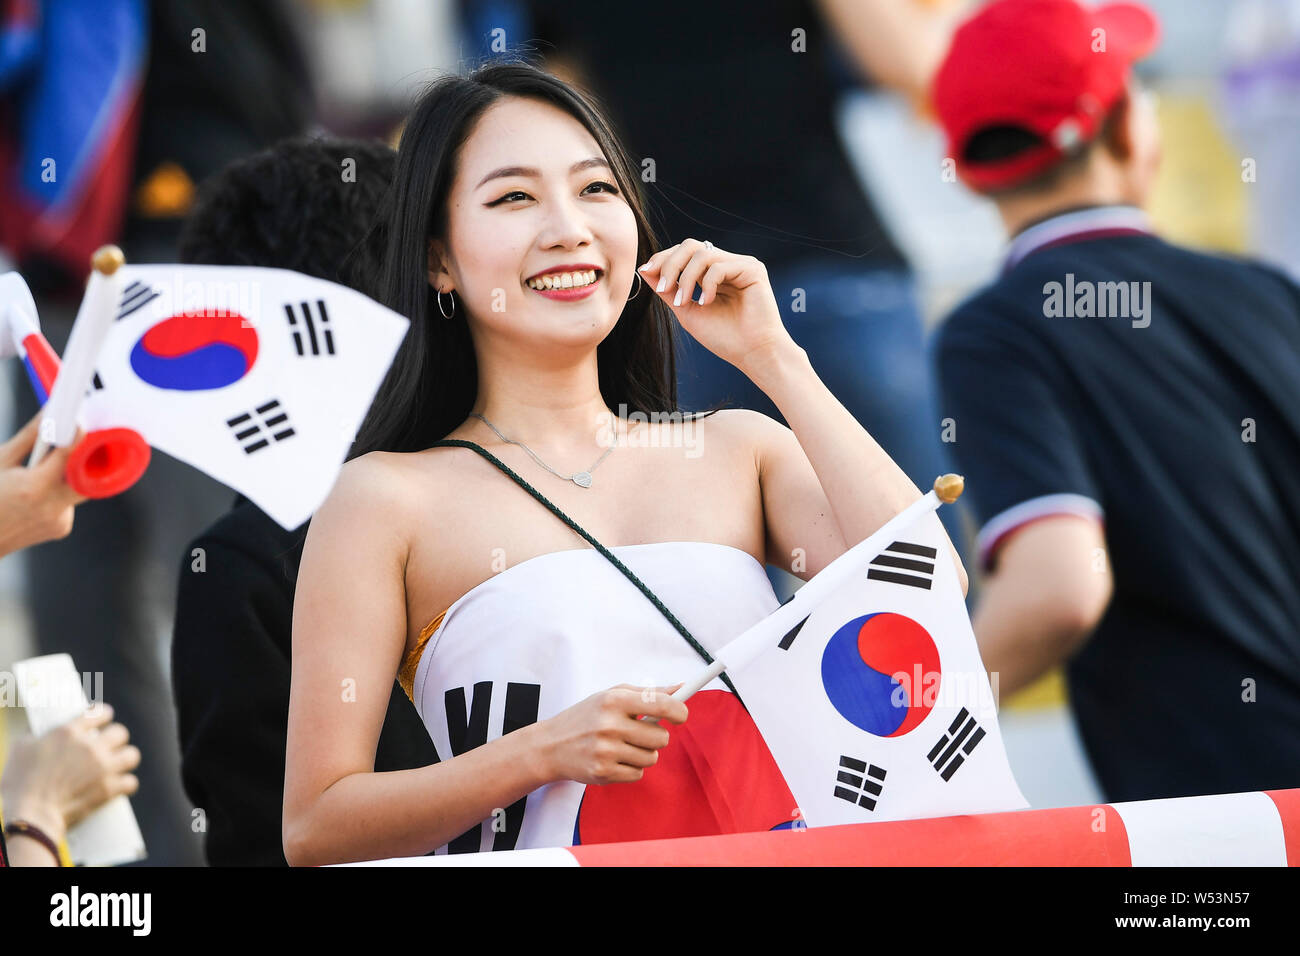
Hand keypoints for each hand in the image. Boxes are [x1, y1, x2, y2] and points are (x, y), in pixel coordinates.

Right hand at [0, 412, 88, 557]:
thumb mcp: (0, 462)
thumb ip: (29, 438)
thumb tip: (49, 413)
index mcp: (34, 488)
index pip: (68, 457)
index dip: (76, 437)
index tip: (79, 424)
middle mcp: (52, 507)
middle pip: (86, 475)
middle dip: (80, 459)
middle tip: (67, 446)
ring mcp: (59, 521)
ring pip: (77, 489)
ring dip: (64, 477)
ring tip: (35, 476)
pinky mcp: (62, 529)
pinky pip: (69, 503)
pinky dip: (57, 494)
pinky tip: (34, 496)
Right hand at [0, 703, 140, 842]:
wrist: (30, 815)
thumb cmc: (19, 784)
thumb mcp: (20, 748)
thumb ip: (34, 734)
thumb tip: (39, 730)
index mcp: (69, 732)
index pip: (100, 713)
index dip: (103, 715)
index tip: (103, 719)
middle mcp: (90, 746)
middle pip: (120, 732)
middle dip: (115, 738)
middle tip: (108, 746)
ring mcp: (103, 767)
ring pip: (131, 755)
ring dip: (125, 759)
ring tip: (117, 764)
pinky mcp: (109, 788)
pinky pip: (131, 782)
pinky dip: (125, 785)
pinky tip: (119, 786)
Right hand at [535, 683, 687, 784]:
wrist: (550, 746)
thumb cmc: (584, 717)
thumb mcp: (611, 696)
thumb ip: (647, 693)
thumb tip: (680, 688)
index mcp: (614, 700)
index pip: (662, 705)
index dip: (679, 712)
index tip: (680, 716)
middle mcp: (610, 725)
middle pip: (661, 738)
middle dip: (656, 736)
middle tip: (639, 732)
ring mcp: (606, 750)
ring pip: (651, 758)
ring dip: (642, 753)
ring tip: (622, 746)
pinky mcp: (603, 772)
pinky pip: (638, 774)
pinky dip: (631, 769)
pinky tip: (614, 759)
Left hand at [638, 239, 796, 375]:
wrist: (752, 353)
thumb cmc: (723, 337)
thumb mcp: (686, 311)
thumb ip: (668, 290)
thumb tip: (644, 269)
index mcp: (711, 273)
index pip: (683, 253)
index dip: (663, 259)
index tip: (646, 271)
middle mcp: (726, 264)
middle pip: (690, 246)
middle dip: (670, 264)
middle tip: (663, 288)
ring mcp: (740, 265)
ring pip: (702, 254)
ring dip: (686, 279)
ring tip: (684, 303)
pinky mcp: (753, 269)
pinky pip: (719, 266)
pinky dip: (707, 285)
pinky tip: (706, 303)